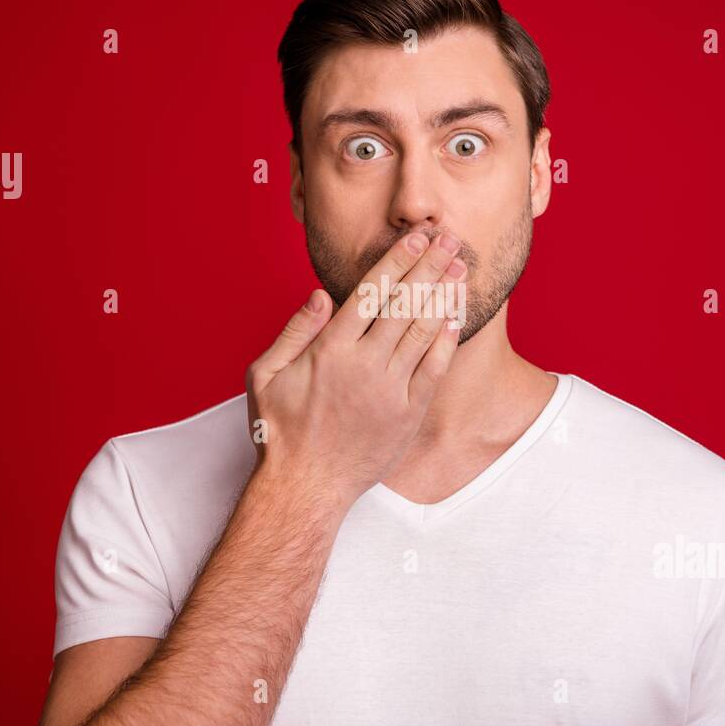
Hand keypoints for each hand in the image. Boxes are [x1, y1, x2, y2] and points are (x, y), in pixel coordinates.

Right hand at [245, 228, 468, 511]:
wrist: (306, 487)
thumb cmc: (280, 432)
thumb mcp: (265, 376)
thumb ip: (294, 332)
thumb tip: (321, 295)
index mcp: (331, 351)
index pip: (372, 292)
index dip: (398, 260)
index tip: (416, 237)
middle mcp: (365, 365)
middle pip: (406, 303)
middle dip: (429, 265)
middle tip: (448, 239)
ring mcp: (391, 390)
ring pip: (424, 330)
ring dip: (444, 294)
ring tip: (459, 267)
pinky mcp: (408, 414)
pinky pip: (435, 369)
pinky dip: (447, 339)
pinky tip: (457, 315)